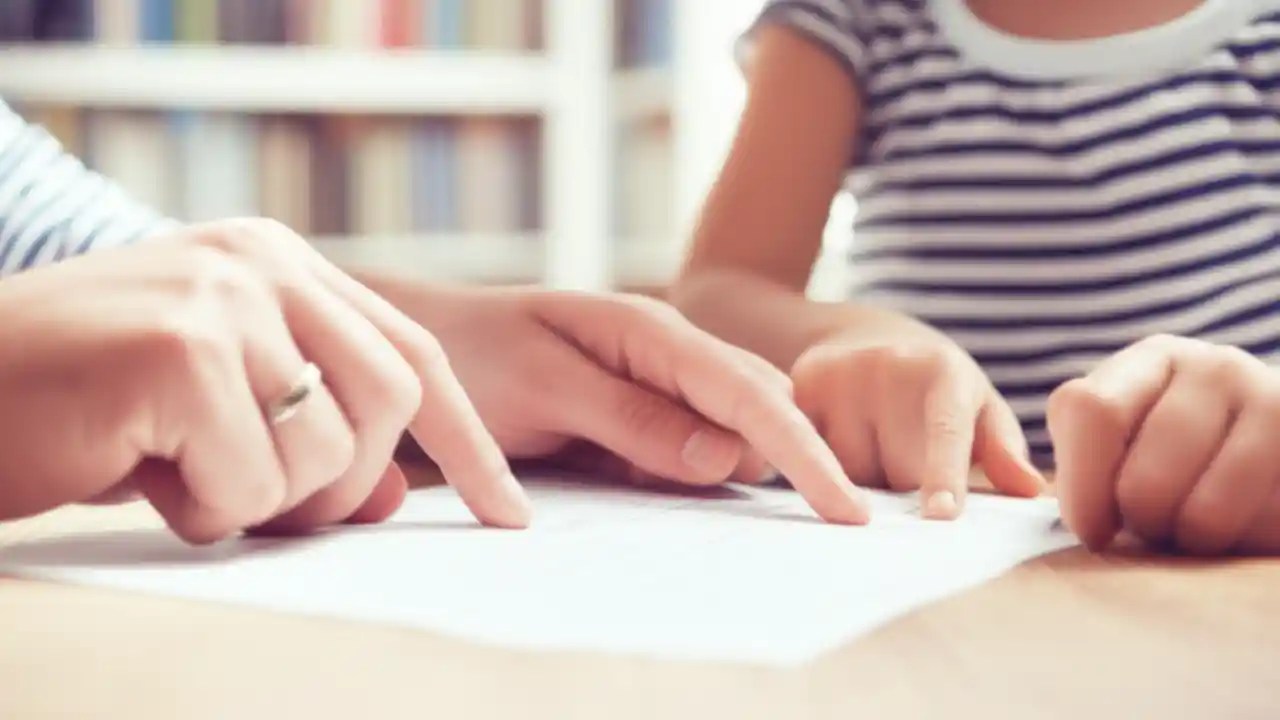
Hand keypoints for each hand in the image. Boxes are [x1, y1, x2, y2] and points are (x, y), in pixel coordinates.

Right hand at [0, 219, 528, 542]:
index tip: (512, 511)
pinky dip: (205, 508)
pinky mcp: (180, 349)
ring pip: (325, 449)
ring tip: (182, 476)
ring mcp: (221, 295)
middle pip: (391, 399)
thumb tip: (397, 498)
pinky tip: (141, 474)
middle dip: (347, 483)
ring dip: (262, 499)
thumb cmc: (86, 407)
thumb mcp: (217, 415)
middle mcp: (259, 260)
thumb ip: (311, 436)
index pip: (410, 351)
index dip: (468, 438)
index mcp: (278, 262)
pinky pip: (251, 479)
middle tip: (270, 508)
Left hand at [376, 282, 870, 523]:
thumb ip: (632, 417)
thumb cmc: (470, 353)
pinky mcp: (635, 421)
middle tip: (826, 522)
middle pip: (759, 409)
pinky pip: (686, 455)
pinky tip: (676, 497)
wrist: (420, 345)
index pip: (750, 393)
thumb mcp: (542, 386)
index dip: (804, 451)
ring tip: (730, 505)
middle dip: (794, 462)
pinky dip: (695, 481)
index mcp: (650, 333)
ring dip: (740, 476)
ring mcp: (653, 388)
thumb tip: (726, 454)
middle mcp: (665, 355)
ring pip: (729, 435)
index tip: (845, 510)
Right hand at [790, 332, 1044, 519]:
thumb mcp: (980, 408)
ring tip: (871, 452)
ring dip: (862, 483)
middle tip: (906, 466)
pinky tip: (836, 451)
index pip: (945, 431)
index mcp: (944, 371)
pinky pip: (813, 457)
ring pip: (848, 472)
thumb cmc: (938, 390)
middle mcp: (889, 364)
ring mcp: (841, 372)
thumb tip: (1031, 489)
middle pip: (895, 469)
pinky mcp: (802, 384)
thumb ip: (1003, 450)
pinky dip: (825, 468)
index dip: (943, 475)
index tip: (941, 516)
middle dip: (903, 488)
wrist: (871, 341)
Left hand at [1048, 335, 1279, 554]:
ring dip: (1193, 542)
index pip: (1088, 411)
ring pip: (1201, 516)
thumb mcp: (1136, 442)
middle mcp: (1211, 366)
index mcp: (1150, 361)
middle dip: (1143, 526)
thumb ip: (1090, 458)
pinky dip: (1244, 543)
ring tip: (1204, 526)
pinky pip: (1257, 527)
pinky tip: (1250, 522)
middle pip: (1142, 482)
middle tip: (1161, 526)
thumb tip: (1060, 509)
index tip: (1093, 531)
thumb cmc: (1197, 462)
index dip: (1081, 489)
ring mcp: (1268, 397)